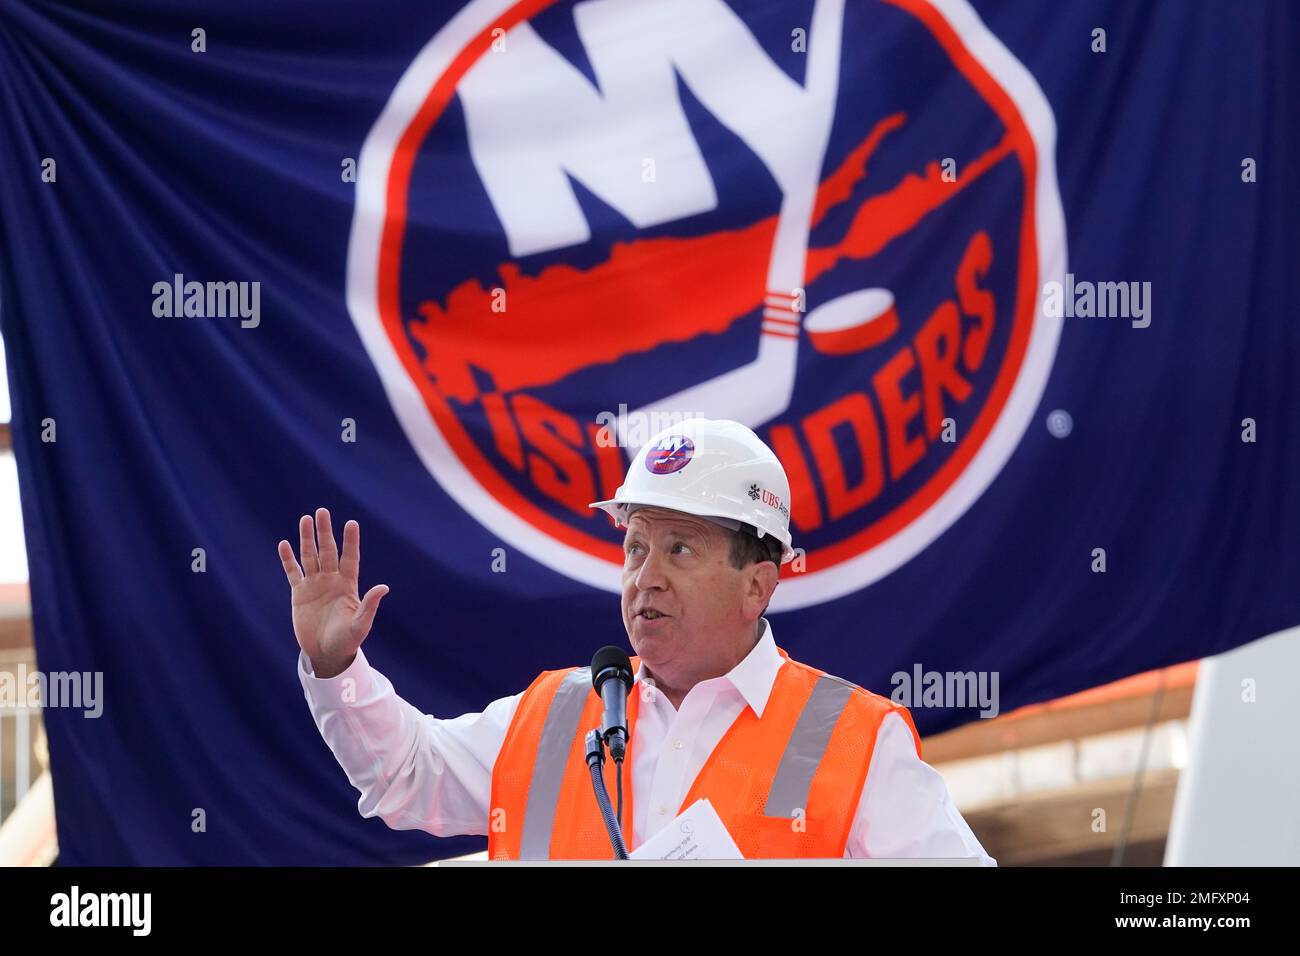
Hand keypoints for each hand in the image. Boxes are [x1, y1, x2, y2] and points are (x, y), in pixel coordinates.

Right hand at [278, 508, 388, 677]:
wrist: (327, 653)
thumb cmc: (348, 640)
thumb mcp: (361, 624)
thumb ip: (369, 605)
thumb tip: (384, 587)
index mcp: (348, 585)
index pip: (350, 557)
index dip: (350, 541)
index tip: (351, 523)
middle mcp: (331, 581)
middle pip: (327, 551)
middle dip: (324, 532)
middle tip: (322, 511)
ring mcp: (314, 585)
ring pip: (309, 556)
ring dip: (306, 539)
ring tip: (305, 519)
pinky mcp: (299, 594)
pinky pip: (293, 573)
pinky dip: (288, 559)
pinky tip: (284, 544)